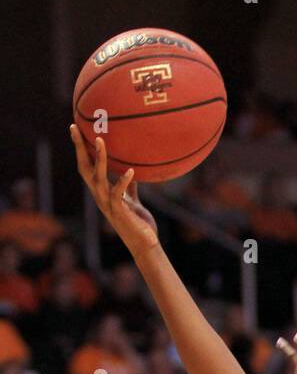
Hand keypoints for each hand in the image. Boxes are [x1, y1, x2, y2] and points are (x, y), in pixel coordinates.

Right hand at [69, 125, 158, 260]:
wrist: (145, 245)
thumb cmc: (139, 223)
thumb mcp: (132, 201)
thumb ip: (128, 187)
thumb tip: (130, 170)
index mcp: (102, 192)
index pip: (88, 167)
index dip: (81, 149)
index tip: (76, 130)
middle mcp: (101, 197)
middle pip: (85, 169)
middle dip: (80, 149)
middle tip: (75, 128)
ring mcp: (108, 205)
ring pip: (98, 178)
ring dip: (99, 159)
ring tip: (101, 141)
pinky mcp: (120, 212)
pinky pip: (118, 194)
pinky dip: (123, 182)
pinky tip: (130, 171)